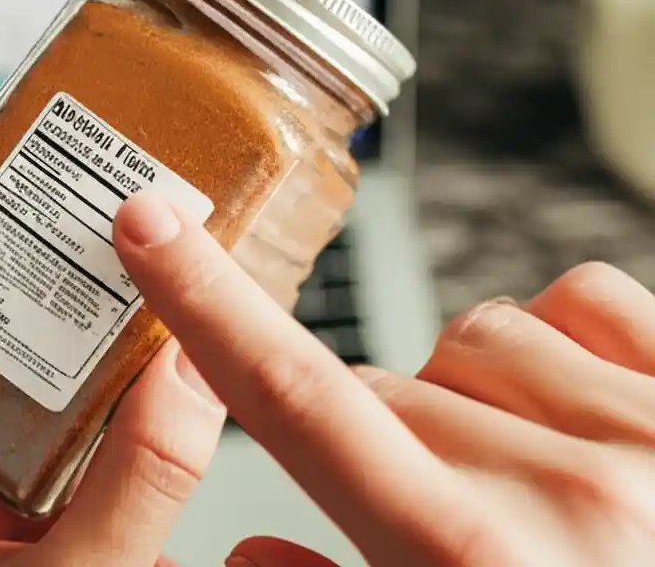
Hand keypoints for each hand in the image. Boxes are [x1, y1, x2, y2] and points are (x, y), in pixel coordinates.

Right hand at [114, 190, 654, 565]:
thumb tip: (243, 559)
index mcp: (471, 564)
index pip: (297, 400)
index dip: (205, 301)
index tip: (149, 222)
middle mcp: (566, 491)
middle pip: (387, 388)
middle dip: (379, 437)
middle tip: (424, 512)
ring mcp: (654, 436)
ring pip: (479, 338)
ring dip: (469, 392)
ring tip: (514, 475)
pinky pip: (589, 301)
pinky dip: (560, 341)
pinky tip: (573, 408)